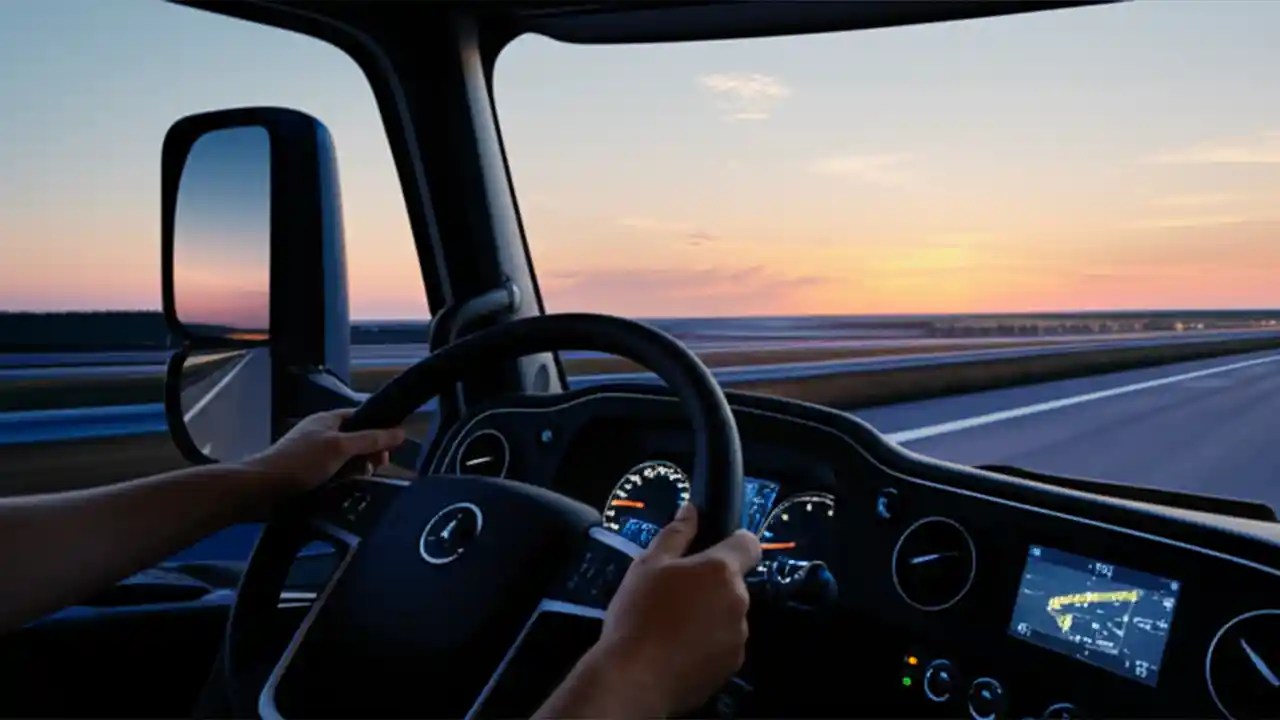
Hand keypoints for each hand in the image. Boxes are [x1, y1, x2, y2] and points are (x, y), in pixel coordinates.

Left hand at [240, 409, 405, 495]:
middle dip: (369, 455)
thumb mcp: (340, 447)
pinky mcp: (308, 476)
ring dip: (356, 471)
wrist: (262, 489)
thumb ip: (371, 439)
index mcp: (328, 420)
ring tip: (358, 482)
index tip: (389, 450)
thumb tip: (401, 431)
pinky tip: (345, 492)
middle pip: (356, 441)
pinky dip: (343, 482)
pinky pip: (335, 476)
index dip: (378, 430)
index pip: (361, 418)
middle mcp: (321, 435)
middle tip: (374, 470)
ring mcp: (314, 456)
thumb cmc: (301, 462)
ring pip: (347, 461)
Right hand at [590, 503, 761, 715]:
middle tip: (675, 595)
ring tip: (673, 628)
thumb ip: (675, 533)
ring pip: (728, 616)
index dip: (734, 543)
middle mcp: (739, 602)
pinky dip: (707, 645)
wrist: (634, 678)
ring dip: (710, 616)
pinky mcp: (730, 667)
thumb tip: (691, 509)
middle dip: (711, 586)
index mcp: (722, 571)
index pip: (749, 544)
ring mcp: (738, 637)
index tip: (712, 551)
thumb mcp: (648, 564)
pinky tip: (677, 651)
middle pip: (733, 584)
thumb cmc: (639, 613)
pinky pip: (722, 646)